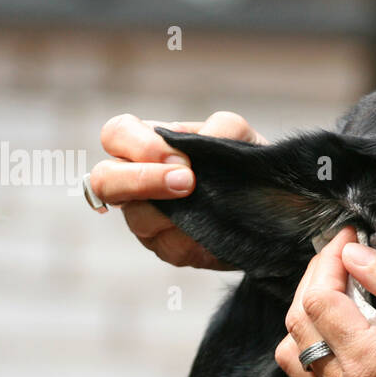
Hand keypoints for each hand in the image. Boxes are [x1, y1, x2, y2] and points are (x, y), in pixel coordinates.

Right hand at [90, 111, 266, 268]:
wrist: (271, 203)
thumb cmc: (242, 161)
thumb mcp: (237, 135)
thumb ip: (220, 129)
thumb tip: (203, 143)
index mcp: (145, 145)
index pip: (116, 134)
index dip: (141, 145)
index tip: (182, 158)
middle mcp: (136, 181)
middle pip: (105, 179)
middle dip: (142, 179)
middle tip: (186, 181)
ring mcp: (146, 217)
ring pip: (135, 217)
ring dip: (170, 211)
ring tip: (204, 204)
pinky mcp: (167, 248)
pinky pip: (167, 245)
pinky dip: (189, 237)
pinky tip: (210, 228)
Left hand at [274, 226, 375, 376]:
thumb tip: (354, 255)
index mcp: (369, 364)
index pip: (319, 300)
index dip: (328, 261)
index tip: (349, 238)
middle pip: (298, 323)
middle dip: (315, 279)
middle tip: (344, 256)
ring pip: (292, 353)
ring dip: (308, 314)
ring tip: (340, 290)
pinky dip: (315, 344)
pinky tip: (345, 326)